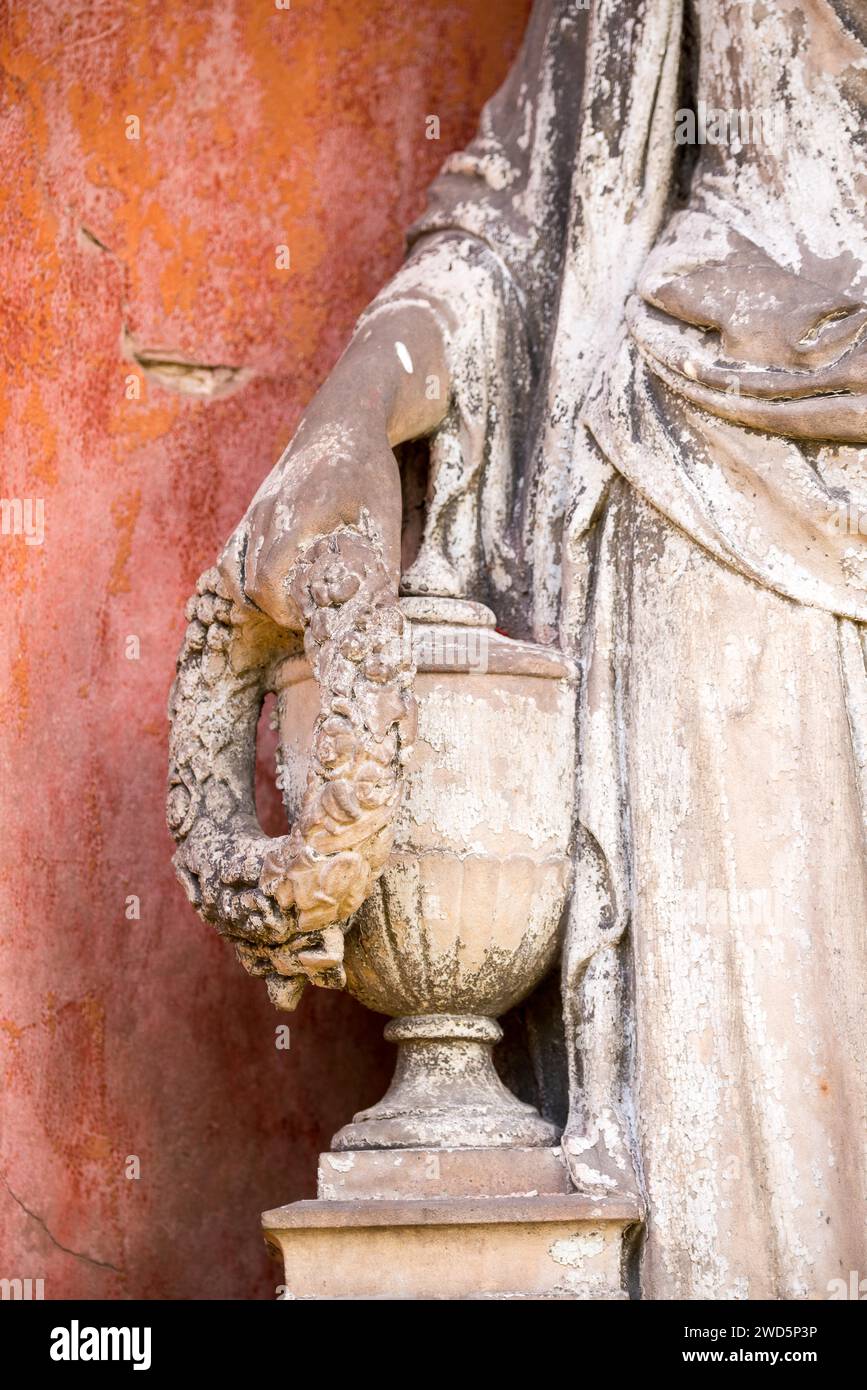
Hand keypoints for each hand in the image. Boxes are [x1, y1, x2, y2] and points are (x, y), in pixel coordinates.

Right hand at [168, 301, 448, 1009]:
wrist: (367, 442)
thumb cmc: (347, 503)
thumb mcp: (345, 587)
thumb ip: (352, 691)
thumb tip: (358, 812)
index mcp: (206, 687)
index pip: (205, 816)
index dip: (245, 887)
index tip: (307, 923)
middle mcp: (228, 705)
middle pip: (222, 838)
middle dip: (261, 913)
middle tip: (317, 968)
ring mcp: (266, 705)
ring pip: (256, 827)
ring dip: (285, 900)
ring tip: (325, 962)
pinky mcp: (312, 699)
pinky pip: (297, 792)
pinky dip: (314, 852)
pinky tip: (343, 892)